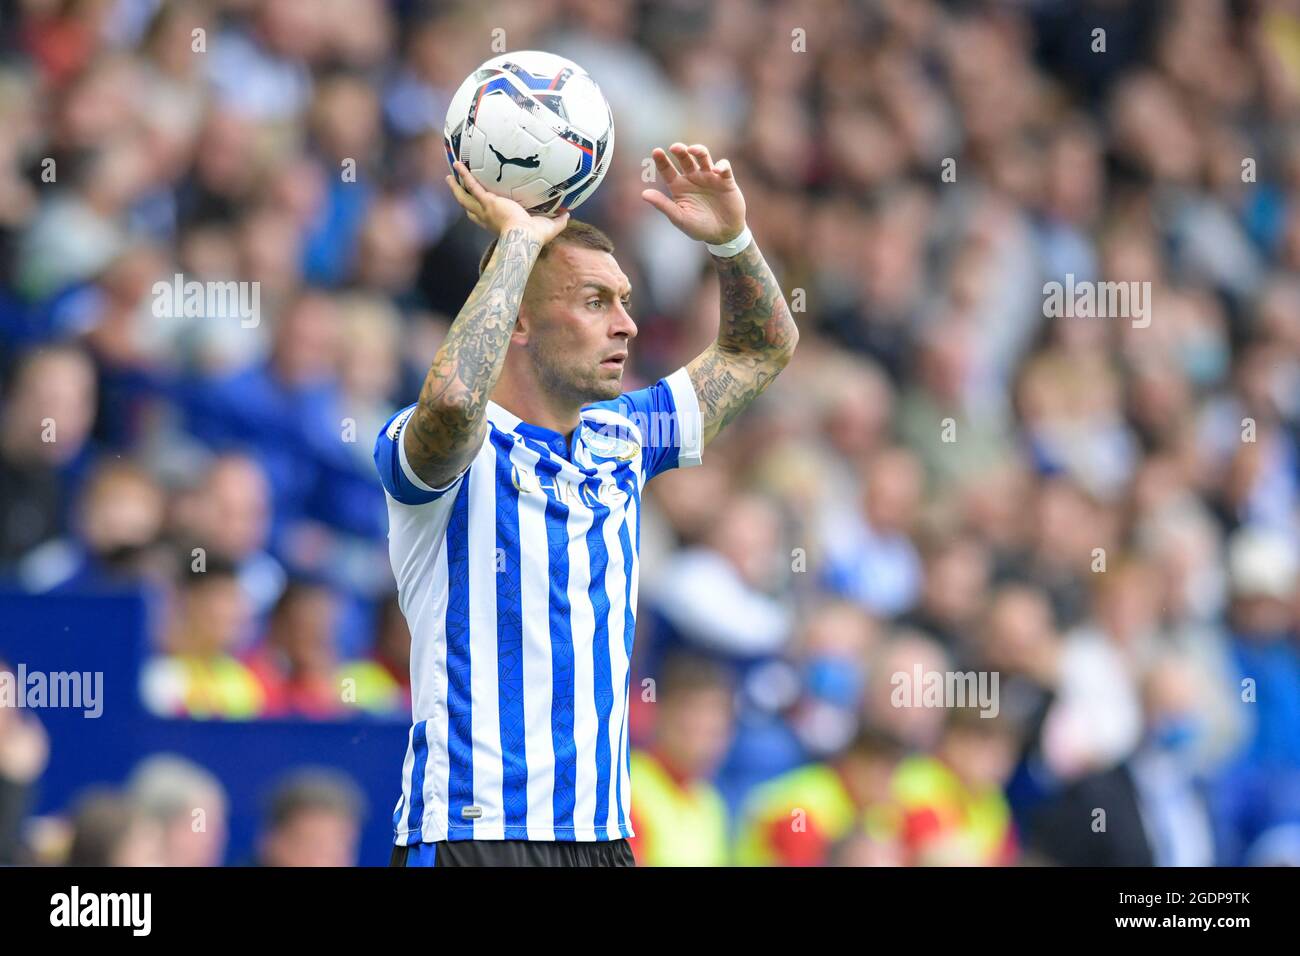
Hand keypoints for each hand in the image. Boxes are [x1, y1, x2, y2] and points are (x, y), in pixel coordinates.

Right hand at [446, 162, 569, 243]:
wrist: (524, 238)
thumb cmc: (535, 237)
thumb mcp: (549, 226)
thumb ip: (558, 220)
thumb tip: (568, 213)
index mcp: (498, 224)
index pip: (484, 219)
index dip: (478, 213)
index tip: (478, 206)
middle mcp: (488, 218)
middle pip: (468, 207)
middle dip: (461, 197)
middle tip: (454, 187)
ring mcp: (485, 209)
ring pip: (465, 197)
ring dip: (456, 187)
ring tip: (449, 177)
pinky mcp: (487, 201)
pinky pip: (473, 185)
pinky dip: (465, 175)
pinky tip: (458, 164)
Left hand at [641, 143, 746, 244]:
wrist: (723, 234)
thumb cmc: (699, 228)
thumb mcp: (679, 218)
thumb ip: (663, 205)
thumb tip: (644, 194)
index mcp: (679, 186)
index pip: (667, 170)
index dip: (661, 160)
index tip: (656, 152)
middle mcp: (693, 178)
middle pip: (684, 158)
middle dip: (680, 151)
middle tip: (675, 148)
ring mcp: (709, 177)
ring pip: (703, 156)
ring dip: (698, 150)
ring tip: (693, 150)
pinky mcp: (726, 180)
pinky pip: (724, 167)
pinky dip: (721, 165)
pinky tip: (716, 170)